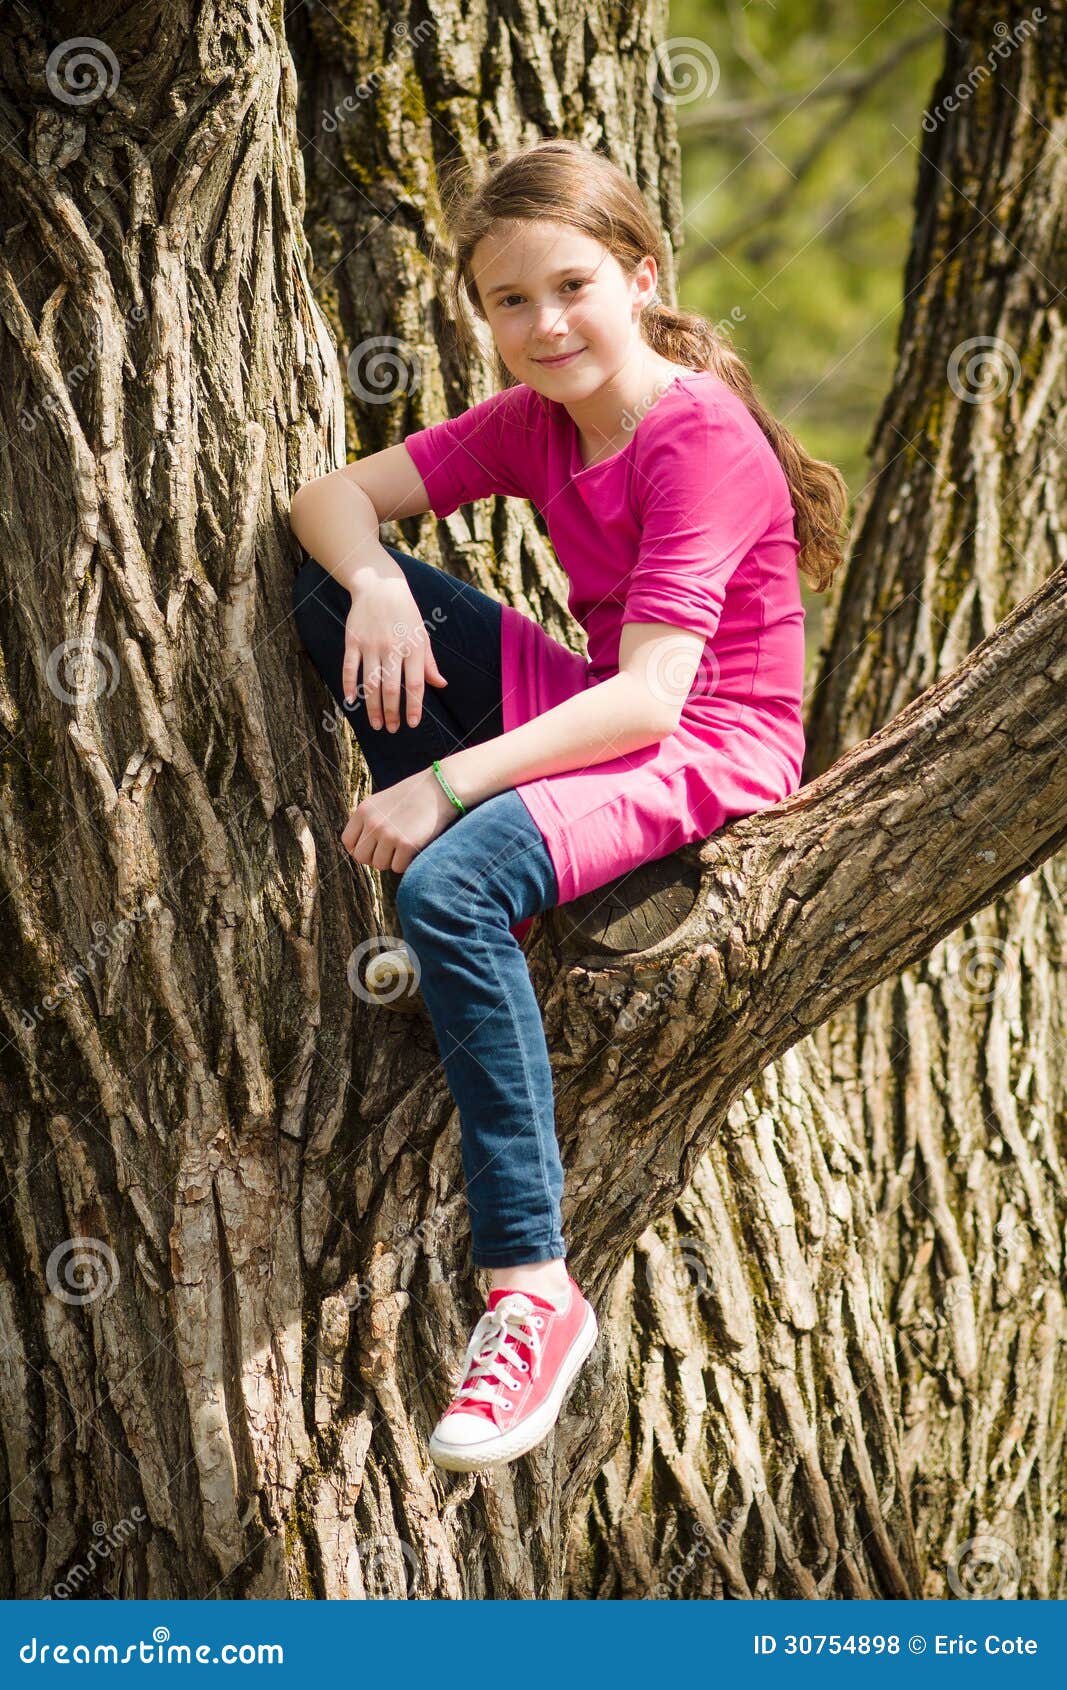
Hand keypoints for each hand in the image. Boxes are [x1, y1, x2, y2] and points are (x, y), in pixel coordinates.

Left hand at [341, 765, 461, 871]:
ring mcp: (388, 834)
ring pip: (379, 865)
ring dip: (392, 861)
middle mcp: (373, 822)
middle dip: (375, 858)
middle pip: (361, 857)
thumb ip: (370, 821)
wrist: (441, 787)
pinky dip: (406, 863)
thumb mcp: (383, 802)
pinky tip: (414, 848)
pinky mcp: (406, 844)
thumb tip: (360, 850)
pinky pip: (398, 867)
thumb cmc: (415, 795)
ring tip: (404, 847)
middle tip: (390, 851)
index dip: (359, 848)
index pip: (348, 841)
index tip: (372, 848)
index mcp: (364, 810)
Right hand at [343, 573, 448, 730]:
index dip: (413, 706)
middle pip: (391, 688)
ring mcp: (371, 644)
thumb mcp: (422, 635)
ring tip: (375, 724)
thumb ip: (429, 662)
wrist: (380, 585)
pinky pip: (349, 667)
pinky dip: (349, 685)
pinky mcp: (353, 640)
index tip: (411, 724)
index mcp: (413, 647)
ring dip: (372, 706)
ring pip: (371, 682)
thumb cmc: (405, 613)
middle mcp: (392, 647)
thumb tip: (440, 685)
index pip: (415, 684)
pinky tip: (351, 701)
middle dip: (391, 713)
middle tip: (391, 729)